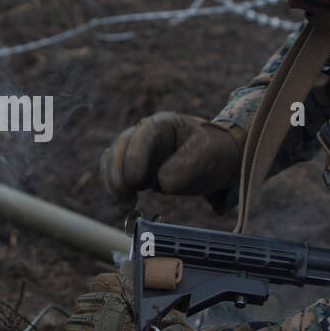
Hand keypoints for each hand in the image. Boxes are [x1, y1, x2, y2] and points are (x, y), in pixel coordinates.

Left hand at [61, 271, 189, 330]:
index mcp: (117, 301)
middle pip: (79, 311)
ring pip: (72, 325)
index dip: (85, 305)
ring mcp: (97, 328)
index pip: (90, 298)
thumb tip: (128, 300)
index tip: (85, 310)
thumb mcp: (150, 312)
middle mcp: (105, 311)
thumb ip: (135, 306)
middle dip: (79, 319)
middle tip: (79, 328)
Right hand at [99, 113, 242, 204]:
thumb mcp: (207, 155)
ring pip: (113, 162)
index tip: (137, 181)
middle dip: (119, 174)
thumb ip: (187, 165)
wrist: (216, 161)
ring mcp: (137, 151)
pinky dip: (116, 190)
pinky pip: (116, 176)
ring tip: (125, 205)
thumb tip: (161, 182)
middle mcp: (144, 135)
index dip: (134, 157)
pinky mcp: (135, 168)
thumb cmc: (212, 153)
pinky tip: (125, 205)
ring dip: (114, 184)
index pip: (141, 136)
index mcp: (162, 125)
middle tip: (127, 198)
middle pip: (120, 148)